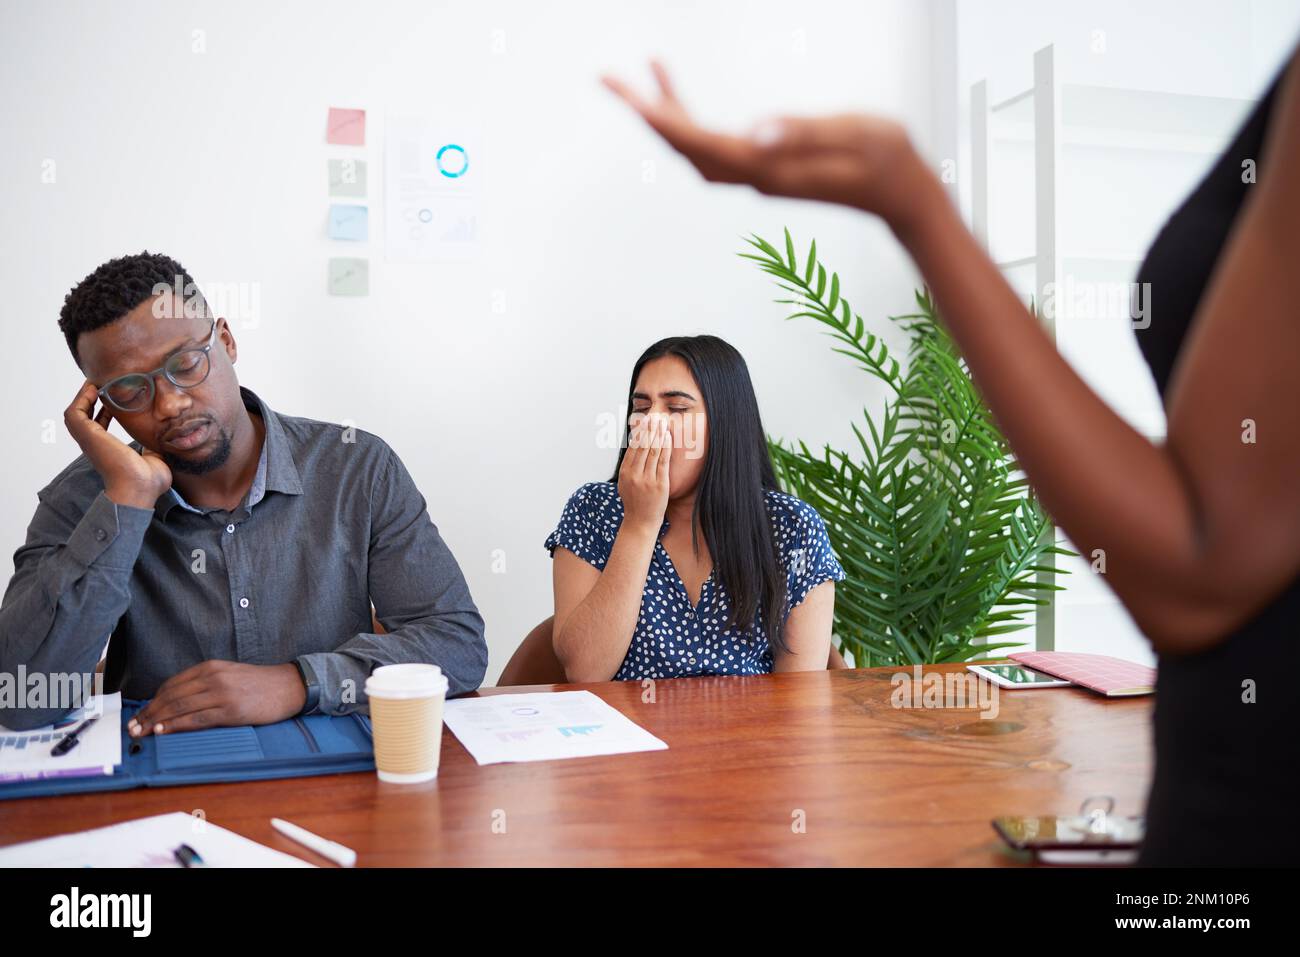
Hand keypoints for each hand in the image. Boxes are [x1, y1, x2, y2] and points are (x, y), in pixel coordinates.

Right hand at [64, 381, 171, 508]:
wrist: (141, 489)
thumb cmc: (149, 481)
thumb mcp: (154, 456)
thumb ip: (153, 445)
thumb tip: (162, 437)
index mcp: (109, 450)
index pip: (100, 426)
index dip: (104, 412)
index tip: (115, 400)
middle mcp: (96, 445)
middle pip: (84, 418)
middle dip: (91, 400)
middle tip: (102, 386)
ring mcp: (89, 440)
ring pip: (76, 414)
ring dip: (83, 397)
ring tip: (96, 384)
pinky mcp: (87, 436)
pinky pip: (75, 412)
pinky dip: (81, 399)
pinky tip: (94, 390)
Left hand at [128, 661, 306, 735]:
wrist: (290, 686)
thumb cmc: (260, 684)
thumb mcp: (230, 675)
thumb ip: (205, 684)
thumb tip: (178, 702)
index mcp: (211, 667)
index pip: (171, 685)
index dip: (152, 701)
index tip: (140, 714)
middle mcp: (213, 678)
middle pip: (170, 697)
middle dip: (148, 713)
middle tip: (133, 727)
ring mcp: (222, 694)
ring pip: (178, 708)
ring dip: (156, 721)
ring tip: (141, 732)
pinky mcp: (231, 710)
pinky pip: (196, 719)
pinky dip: (176, 726)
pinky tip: (163, 731)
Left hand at [601, 60, 936, 229]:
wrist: (904, 195)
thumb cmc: (888, 161)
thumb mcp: (853, 135)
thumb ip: (804, 133)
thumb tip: (753, 132)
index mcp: (771, 170)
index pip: (702, 144)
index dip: (664, 119)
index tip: (632, 96)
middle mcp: (757, 178)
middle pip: (685, 148)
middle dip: (645, 114)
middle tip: (607, 79)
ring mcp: (760, 176)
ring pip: (694, 150)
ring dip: (663, 116)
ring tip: (637, 79)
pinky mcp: (766, 169)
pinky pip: (713, 147)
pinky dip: (688, 121)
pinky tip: (679, 99)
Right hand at [619, 414, 670, 532]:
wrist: (640, 522)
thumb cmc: (635, 502)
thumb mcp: (625, 483)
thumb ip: (629, 466)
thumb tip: (634, 447)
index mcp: (625, 472)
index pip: (632, 447)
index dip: (639, 432)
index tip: (645, 420)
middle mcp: (634, 474)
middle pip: (642, 446)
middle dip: (649, 429)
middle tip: (655, 416)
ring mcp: (647, 480)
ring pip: (653, 451)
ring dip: (658, 434)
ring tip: (663, 422)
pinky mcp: (659, 484)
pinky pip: (663, 461)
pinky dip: (665, 447)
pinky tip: (668, 437)